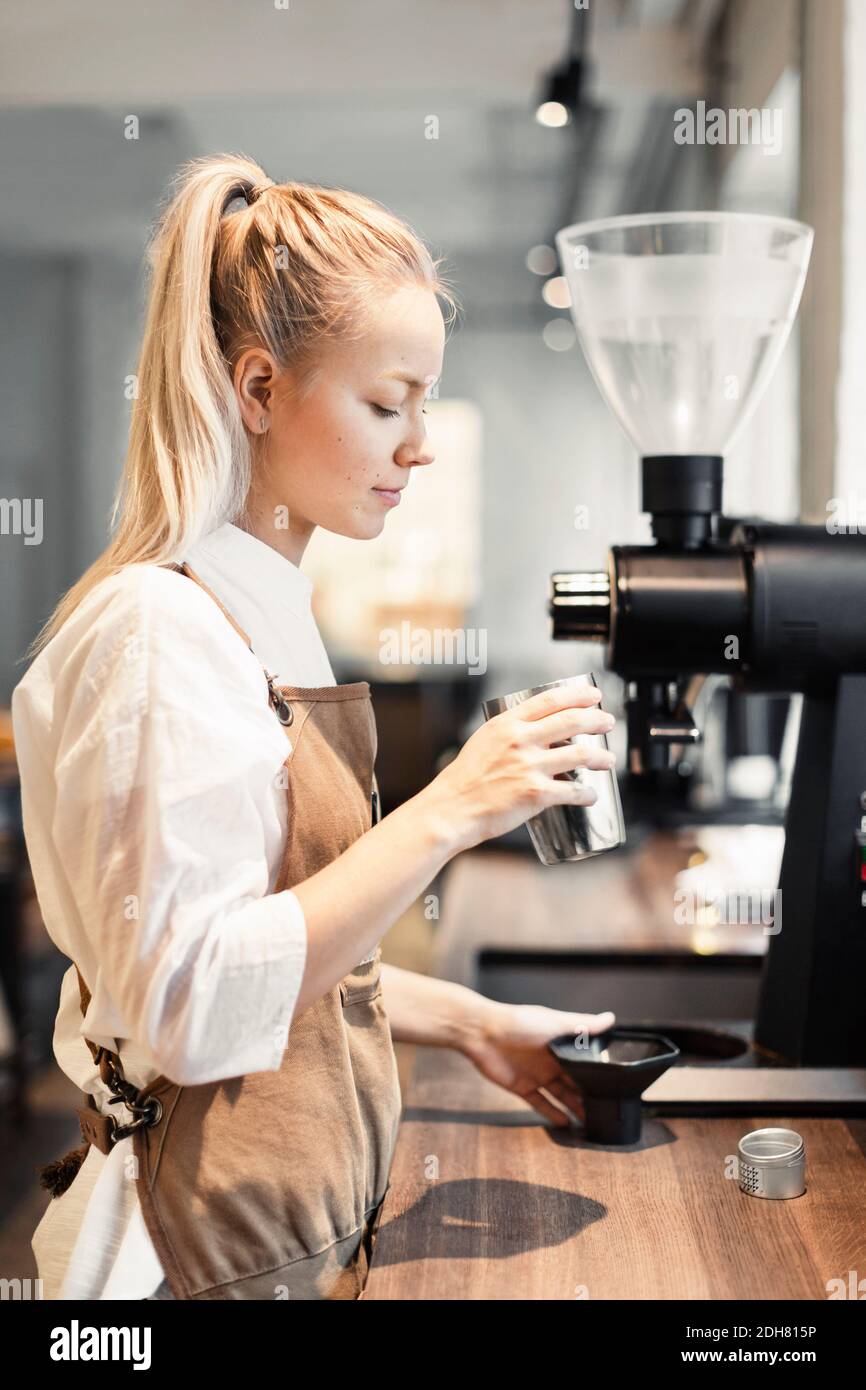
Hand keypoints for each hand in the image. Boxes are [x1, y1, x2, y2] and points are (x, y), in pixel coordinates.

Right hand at [431, 683, 616, 851]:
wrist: (452, 809)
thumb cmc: (465, 779)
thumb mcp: (484, 741)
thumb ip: (509, 733)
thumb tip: (536, 731)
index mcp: (507, 724)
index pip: (550, 700)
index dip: (578, 695)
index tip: (594, 696)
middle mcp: (520, 740)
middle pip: (572, 721)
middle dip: (597, 719)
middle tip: (608, 722)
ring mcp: (529, 767)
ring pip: (580, 755)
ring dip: (601, 757)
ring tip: (608, 760)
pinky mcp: (536, 794)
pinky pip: (573, 791)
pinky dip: (587, 794)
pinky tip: (591, 796)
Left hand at [460, 999, 615, 1127]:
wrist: (483, 1033)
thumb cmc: (519, 1022)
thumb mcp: (554, 1022)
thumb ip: (582, 1024)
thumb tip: (609, 1018)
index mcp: (560, 1044)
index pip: (583, 1063)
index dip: (596, 1075)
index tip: (613, 1088)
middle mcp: (550, 1060)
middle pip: (573, 1082)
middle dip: (588, 1095)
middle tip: (606, 1110)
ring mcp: (537, 1075)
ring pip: (560, 1095)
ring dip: (574, 1108)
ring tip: (591, 1122)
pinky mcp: (522, 1087)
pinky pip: (540, 1104)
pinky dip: (552, 1114)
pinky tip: (566, 1123)